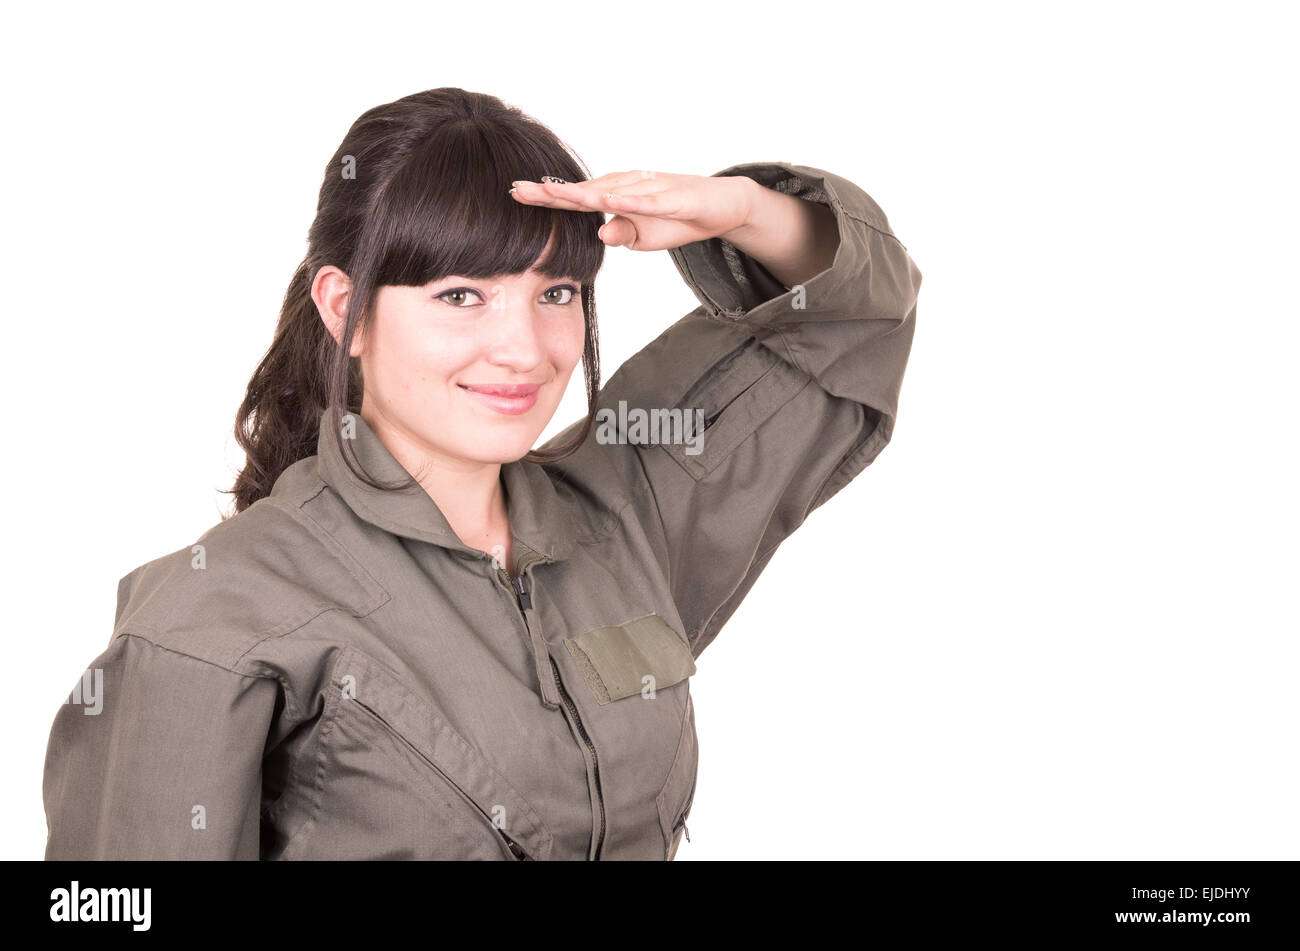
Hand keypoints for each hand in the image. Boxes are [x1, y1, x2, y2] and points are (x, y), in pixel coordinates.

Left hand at [508, 170, 755, 251]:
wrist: (722, 205)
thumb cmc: (680, 217)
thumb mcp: (646, 236)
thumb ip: (622, 235)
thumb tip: (599, 235)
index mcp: (618, 195)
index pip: (576, 197)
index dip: (547, 196)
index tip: (516, 194)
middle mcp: (628, 185)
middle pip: (584, 189)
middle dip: (551, 190)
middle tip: (517, 189)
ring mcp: (649, 188)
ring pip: (609, 191)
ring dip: (578, 193)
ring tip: (548, 194)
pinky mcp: (671, 196)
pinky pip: (645, 200)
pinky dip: (625, 200)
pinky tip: (605, 201)